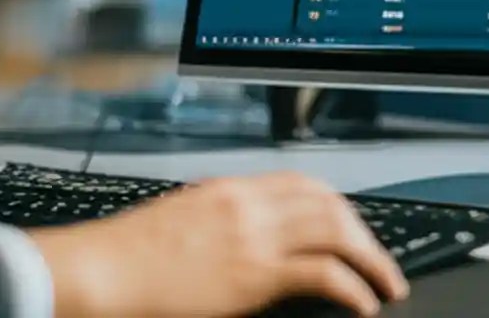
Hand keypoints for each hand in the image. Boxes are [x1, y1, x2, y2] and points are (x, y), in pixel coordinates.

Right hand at [27, 172, 409, 317]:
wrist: (102, 269)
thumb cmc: (128, 254)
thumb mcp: (181, 219)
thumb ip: (219, 219)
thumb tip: (244, 236)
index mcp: (232, 190)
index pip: (303, 184)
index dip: (338, 206)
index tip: (353, 228)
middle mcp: (249, 204)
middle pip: (331, 204)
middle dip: (365, 232)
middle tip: (381, 261)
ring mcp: (255, 236)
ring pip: (338, 232)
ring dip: (372, 259)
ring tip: (385, 284)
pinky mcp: (255, 273)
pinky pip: (325, 274)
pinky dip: (354, 288)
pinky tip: (362, 304)